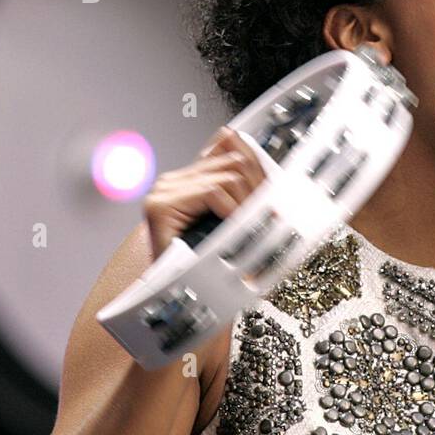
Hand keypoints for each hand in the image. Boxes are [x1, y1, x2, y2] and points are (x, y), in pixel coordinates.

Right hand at [143, 125, 267, 260]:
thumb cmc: (200, 259)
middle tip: (267, 212)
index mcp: (189, 178)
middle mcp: (174, 179)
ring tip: (250, 224)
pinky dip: (231, 209)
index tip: (273, 185)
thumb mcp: (229, 221)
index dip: (255, 164)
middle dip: (257, 187)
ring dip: (247, 202)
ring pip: (229, 175)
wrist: (171, 288)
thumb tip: (265, 172)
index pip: (226, 147)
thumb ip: (241, 194)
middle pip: (234, 160)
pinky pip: (212, 191)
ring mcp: (165, 189)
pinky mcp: (161, 205)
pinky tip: (233, 225)